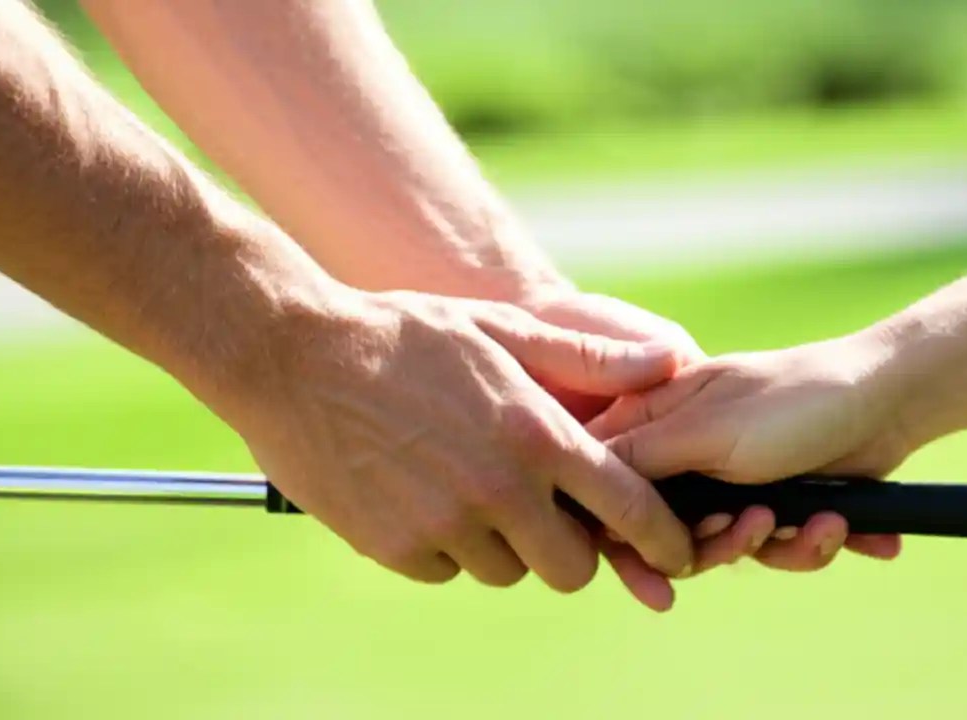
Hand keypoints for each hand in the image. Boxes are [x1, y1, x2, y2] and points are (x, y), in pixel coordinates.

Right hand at [216, 287, 694, 591]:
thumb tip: (670, 363)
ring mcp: (443, 524)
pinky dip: (447, 548)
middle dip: (572, 547)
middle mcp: (497, 488)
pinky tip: (424, 496)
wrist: (293, 356)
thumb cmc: (406, 334)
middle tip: (551, 515)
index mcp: (535, 433)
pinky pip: (447, 571)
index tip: (673, 551)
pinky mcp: (395, 548)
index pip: (628, 508)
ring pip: (507, 570)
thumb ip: (586, 357)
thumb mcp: (500, 329)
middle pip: (572, 567)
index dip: (663, 538)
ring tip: (473, 487)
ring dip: (504, 544)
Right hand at [587, 332, 909, 576]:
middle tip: (756, 524)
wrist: (889, 400)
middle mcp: (687, 452)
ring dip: (777, 545)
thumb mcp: (706, 430)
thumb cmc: (793, 401)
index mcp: (656, 421)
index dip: (626, 527)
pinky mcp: (774, 501)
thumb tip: (578, 479)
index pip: (612, 484)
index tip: (660, 548)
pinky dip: (810, 542)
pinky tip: (840, 525)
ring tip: (819, 523)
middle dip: (719, 543)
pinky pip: (773, 547)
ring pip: (726, 547)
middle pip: (668, 532)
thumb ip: (640, 457)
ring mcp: (731, 479)